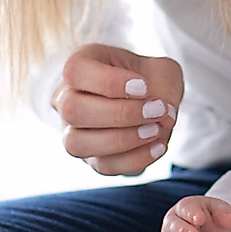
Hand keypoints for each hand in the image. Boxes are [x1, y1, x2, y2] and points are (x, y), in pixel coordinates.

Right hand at [52, 44, 183, 175]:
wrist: (153, 101)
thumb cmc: (150, 78)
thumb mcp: (162, 70)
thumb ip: (165, 87)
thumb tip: (164, 118)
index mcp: (80, 65)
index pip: (76, 71)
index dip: (110, 82)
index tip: (144, 87)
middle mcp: (66, 98)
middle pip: (72, 110)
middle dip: (120, 114)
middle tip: (156, 111)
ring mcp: (72, 132)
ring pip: (77, 143)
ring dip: (122, 140)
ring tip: (155, 130)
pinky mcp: (90, 158)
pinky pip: (103, 166)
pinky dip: (134, 159)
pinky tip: (158, 146)